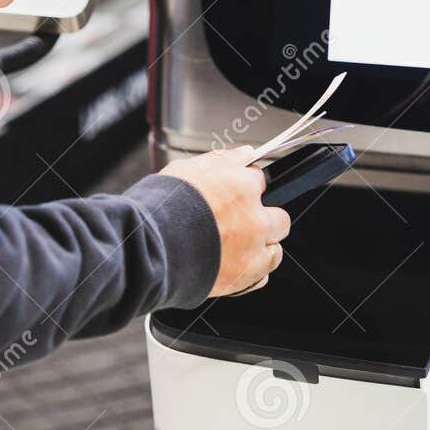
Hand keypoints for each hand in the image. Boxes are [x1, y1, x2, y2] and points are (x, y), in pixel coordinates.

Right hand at [161, 147, 289, 296]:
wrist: (151, 246)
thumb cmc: (163, 207)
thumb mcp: (188, 169)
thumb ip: (223, 160)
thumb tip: (245, 153)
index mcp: (242, 186)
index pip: (260, 180)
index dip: (246, 188)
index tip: (236, 196)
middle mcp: (254, 217)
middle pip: (279, 217)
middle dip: (264, 219)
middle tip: (239, 224)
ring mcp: (253, 248)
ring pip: (274, 249)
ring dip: (261, 248)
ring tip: (235, 249)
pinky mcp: (246, 275)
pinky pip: (264, 276)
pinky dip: (252, 273)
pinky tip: (233, 266)